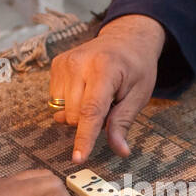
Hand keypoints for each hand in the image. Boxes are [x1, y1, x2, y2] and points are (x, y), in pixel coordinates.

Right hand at [49, 14, 164, 162]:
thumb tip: (120, 151)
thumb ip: (123, 122)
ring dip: (80, 113)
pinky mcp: (56, 65)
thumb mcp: (139, 95)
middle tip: (109, 105)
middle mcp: (79, 63)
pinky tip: (85, 90)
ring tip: (97, 95)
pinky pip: (56, 101)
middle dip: (90, 121)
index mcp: (104, 68)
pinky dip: (71, 103)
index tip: (78, 157)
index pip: (90, 110)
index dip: (84, 137)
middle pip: (74, 115)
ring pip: (63, 111)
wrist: (125, 38)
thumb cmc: (136, 67)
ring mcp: (64, 62)